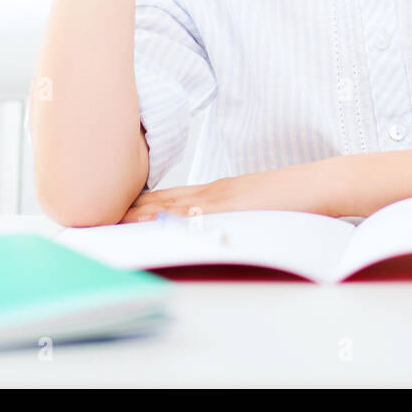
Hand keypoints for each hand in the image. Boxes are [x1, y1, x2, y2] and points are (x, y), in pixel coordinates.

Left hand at [120, 157, 348, 221]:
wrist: (318, 185)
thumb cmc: (289, 198)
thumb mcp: (249, 206)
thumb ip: (224, 213)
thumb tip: (199, 226)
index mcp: (212, 193)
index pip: (163, 198)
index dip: (133, 203)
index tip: (106, 207)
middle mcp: (210, 193)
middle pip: (158, 199)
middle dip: (125, 208)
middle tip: (93, 212)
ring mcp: (220, 198)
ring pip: (169, 205)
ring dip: (138, 212)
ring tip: (107, 217)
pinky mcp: (232, 206)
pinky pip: (193, 213)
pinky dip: (169, 217)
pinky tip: (150, 221)